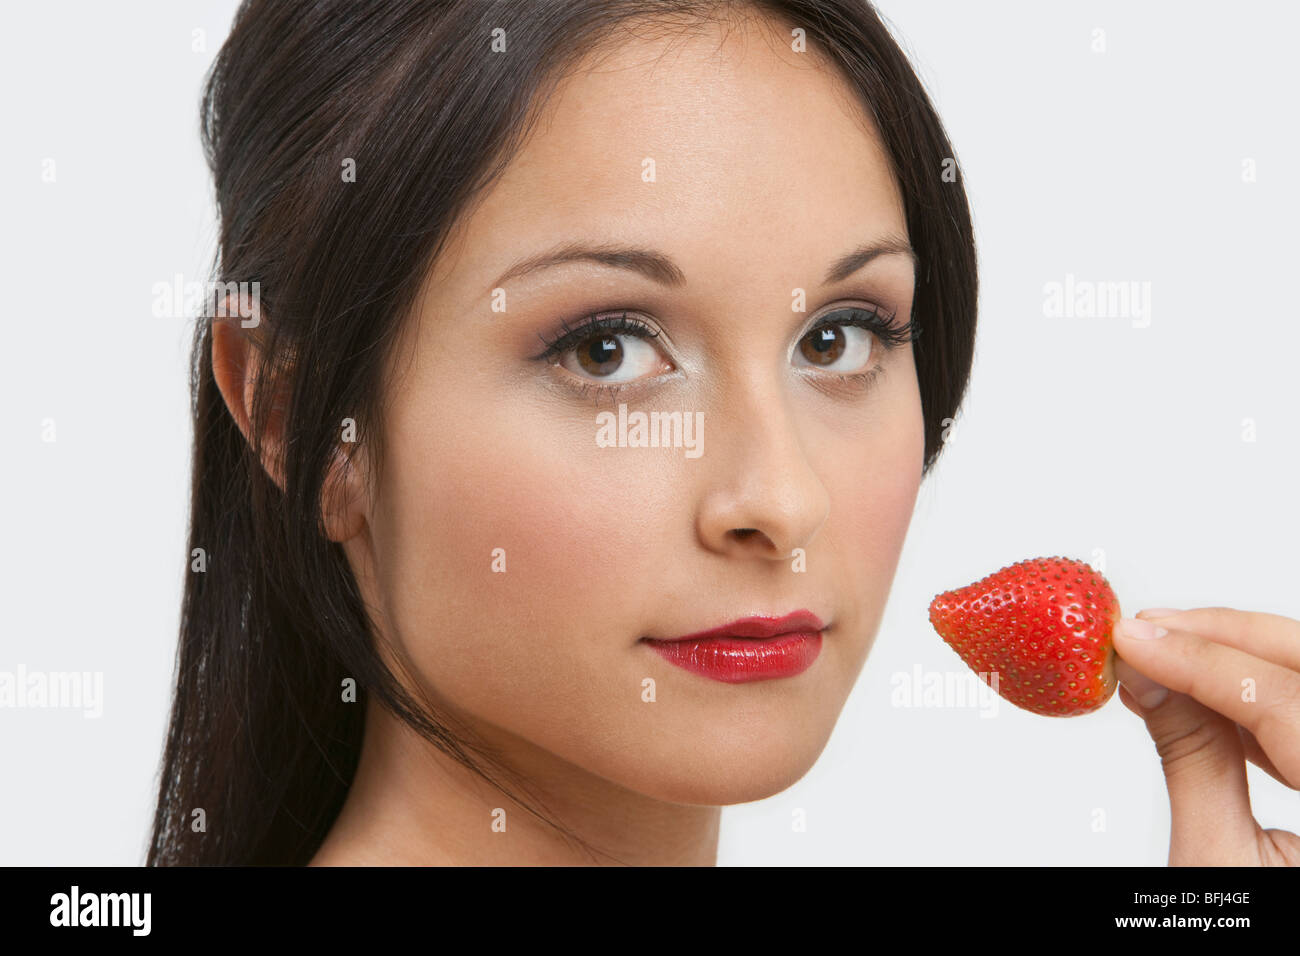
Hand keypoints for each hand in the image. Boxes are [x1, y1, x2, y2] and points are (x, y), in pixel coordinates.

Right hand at [1112, 606, 1299, 865]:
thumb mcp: (1217, 863)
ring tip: (1162, 655)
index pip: (1290, 702)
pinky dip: (1262, 696)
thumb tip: (1146, 675)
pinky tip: (1203, 694)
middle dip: (1230, 637)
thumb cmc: (1264, 950)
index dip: (1204, 661)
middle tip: (1147, 629)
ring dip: (1240, 658)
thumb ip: (1190, 759)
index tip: (1132, 640)